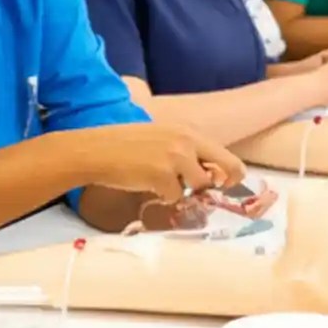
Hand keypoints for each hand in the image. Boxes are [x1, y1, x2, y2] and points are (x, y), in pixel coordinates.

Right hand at [86, 123, 245, 202]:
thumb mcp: (162, 138)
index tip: (228, 182)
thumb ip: (186, 151)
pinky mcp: (163, 175)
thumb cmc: (125, 145)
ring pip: (198, 186)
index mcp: (188, 131)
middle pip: (226, 168)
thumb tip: (208, 175)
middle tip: (212, 193)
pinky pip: (174, 196)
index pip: (224, 153)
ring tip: (161, 181)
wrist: (96, 150)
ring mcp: (176, 158)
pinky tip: (147, 184)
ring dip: (184, 190)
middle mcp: (187, 142)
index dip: (231, 171)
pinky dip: (163, 196)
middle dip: (222, 184)